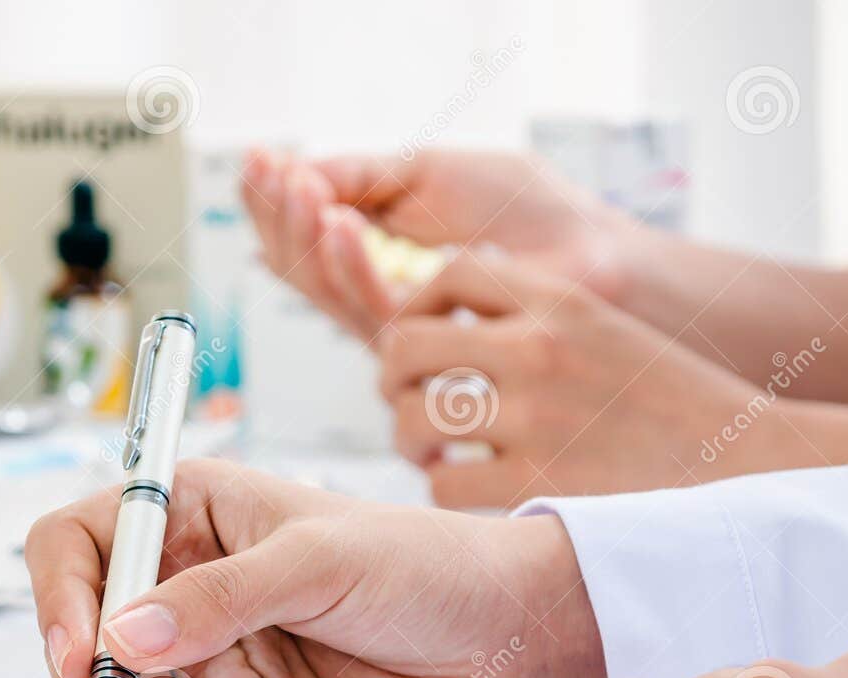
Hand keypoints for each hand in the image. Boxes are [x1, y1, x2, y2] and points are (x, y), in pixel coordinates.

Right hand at [25, 460, 604, 677]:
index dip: (63, 596)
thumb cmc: (422, 562)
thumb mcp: (316, 561)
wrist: (501, 638)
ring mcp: (216, 651)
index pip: (84, 543)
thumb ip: (217, 598)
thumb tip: (119, 638)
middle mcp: (191, 580)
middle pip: (90, 636)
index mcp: (194, 511)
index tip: (79, 654)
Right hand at [240, 149, 632, 340]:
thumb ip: (364, 178)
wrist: (588, 251)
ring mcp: (398, 327)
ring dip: (305, 235)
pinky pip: (366, 308)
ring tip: (305, 189)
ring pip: (324, 290)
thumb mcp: (429, 173)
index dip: (275, 201)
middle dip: (278, 217)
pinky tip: (342, 221)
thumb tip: (295, 175)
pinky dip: (348, 263)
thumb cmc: (527, 211)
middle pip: (301, 267)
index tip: (259, 160)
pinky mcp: (426, 347)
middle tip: (271, 172)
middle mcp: (380, 297)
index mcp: (379, 254)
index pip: (306, 234)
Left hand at [379, 251, 793, 507]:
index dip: (414, 307)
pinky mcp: (541, 480)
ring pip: (413, 418)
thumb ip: (530, 314)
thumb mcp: (604, 327)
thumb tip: (437, 322)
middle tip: (409, 404)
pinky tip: (467, 488)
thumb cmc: (667, 402)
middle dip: (392, 379)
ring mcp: (538, 415)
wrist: (745, 461)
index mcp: (560, 296)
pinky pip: (444, 483)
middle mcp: (541, 346)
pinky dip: (443, 489)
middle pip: (405, 345)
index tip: (420, 343)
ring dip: (409, 439)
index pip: (446, 274)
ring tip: (432, 452)